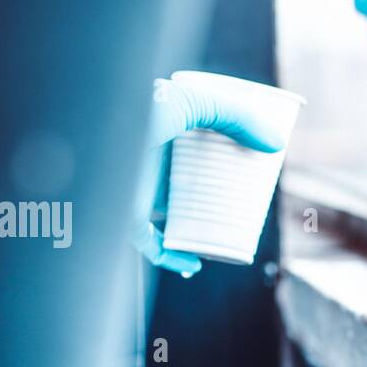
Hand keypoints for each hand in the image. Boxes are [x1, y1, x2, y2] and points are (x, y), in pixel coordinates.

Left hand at [132, 77, 285, 275]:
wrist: (91, 141)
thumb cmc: (136, 111)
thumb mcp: (195, 102)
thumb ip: (237, 116)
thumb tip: (275, 146)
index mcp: (158, 126)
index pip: (192, 138)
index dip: (220, 148)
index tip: (250, 159)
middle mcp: (146, 159)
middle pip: (187, 180)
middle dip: (215, 192)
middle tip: (248, 198)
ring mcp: (136, 189)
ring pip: (172, 213)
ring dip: (198, 226)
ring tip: (229, 231)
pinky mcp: (127, 217)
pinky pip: (153, 245)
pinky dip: (174, 258)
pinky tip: (194, 263)